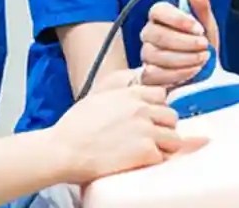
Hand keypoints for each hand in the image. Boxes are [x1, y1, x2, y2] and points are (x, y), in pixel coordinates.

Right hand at [51, 85, 205, 183]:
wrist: (65, 150)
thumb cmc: (75, 126)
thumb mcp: (97, 94)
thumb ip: (119, 85)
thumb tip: (135, 76)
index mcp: (131, 93)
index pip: (162, 96)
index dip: (156, 108)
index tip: (149, 118)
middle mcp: (142, 109)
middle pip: (171, 117)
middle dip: (163, 128)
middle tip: (148, 138)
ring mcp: (146, 130)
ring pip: (173, 138)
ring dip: (163, 146)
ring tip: (145, 152)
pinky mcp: (145, 152)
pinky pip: (162, 157)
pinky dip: (153, 162)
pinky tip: (138, 162)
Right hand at [138, 0, 218, 86]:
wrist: (206, 75)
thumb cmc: (202, 46)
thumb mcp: (207, 26)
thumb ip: (201, 7)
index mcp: (160, 16)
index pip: (158, 10)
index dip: (178, 19)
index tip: (199, 28)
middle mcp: (149, 33)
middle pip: (156, 34)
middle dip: (184, 41)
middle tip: (204, 46)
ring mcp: (146, 55)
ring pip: (155, 54)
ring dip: (183, 58)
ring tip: (202, 59)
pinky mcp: (147, 76)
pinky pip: (154, 74)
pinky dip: (177, 73)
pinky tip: (193, 71)